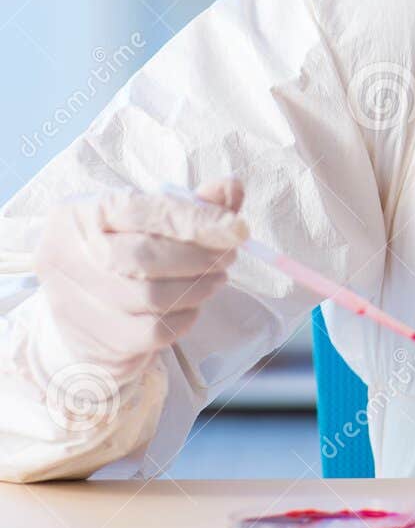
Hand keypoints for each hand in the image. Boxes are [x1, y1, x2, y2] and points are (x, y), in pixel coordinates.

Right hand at [36, 180, 247, 378]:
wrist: (84, 313)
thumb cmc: (121, 252)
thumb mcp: (147, 219)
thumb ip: (190, 203)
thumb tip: (231, 187)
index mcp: (78, 214)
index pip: (142, 209)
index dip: (194, 219)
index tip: (236, 229)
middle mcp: (65, 255)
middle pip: (145, 256)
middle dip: (199, 256)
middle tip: (228, 256)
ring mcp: (75, 301)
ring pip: (152, 297)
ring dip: (197, 287)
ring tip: (215, 279)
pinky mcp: (94, 339)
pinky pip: (153, 331)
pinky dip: (184, 318)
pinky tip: (192, 306)